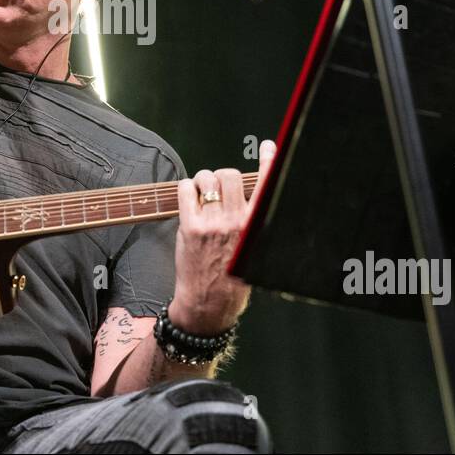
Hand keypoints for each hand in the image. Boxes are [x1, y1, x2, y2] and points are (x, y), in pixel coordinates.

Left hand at [170, 140, 276, 334]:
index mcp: (256, 227)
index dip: (268, 162)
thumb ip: (253, 225)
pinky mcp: (190, 227)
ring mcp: (213, 223)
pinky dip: (187, 189)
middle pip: (230, 175)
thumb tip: (250, 198)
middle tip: (218, 189)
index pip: (266, 187)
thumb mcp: (256, 252)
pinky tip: (189, 199)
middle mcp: (237, 222)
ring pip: (207, 179)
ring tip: (202, 196)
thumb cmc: (232, 282)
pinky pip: (186, 190)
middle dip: (222, 177)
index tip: (268, 148)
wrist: (207, 306)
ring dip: (203, 182)